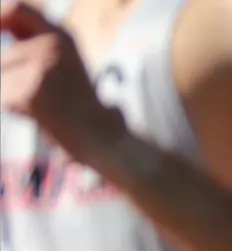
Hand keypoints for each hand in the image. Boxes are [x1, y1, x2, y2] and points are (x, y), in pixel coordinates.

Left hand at [0, 2, 128, 166]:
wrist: (102, 136)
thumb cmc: (80, 103)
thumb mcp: (63, 62)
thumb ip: (34, 43)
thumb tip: (3, 26)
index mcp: (61, 36)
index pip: (16, 10)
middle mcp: (51, 47)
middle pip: (5, 56)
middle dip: (12, 75)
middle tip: (40, 92)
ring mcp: (40, 69)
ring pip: (2, 76)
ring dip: (13, 92)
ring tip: (45, 104)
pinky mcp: (29, 93)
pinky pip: (3, 98)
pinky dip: (16, 109)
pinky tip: (41, 115)